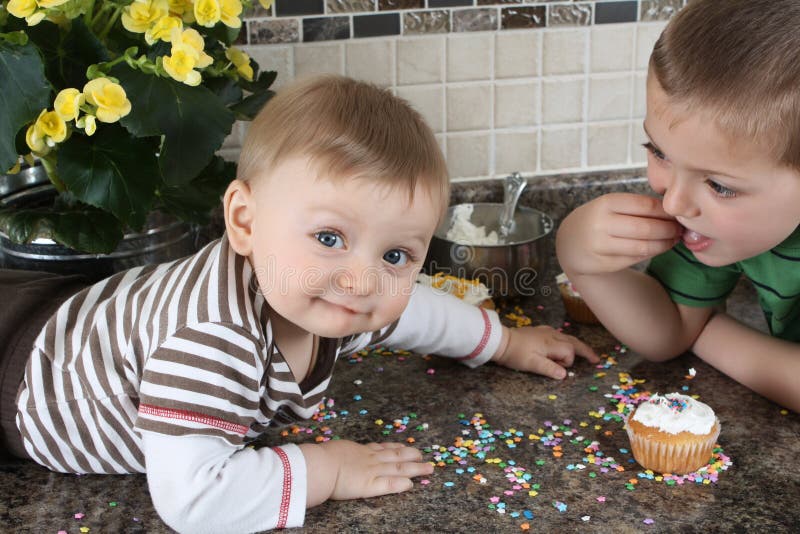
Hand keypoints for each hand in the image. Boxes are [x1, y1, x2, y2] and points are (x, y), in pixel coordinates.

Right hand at [299, 439, 432, 506]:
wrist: (318, 465)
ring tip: (428, 468)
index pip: (380, 448)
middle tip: (422, 454)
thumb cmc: (317, 458)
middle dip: (409, 454)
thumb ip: (335, 454)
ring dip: (414, 468)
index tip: (403, 446)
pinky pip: (389, 484)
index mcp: (358, 450)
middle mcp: (369, 459)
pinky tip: (411, 485)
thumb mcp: (329, 450)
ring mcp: (371, 471)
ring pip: (398, 468)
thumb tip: (329, 455)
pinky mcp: (370, 485)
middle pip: (395, 455)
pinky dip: (401, 484)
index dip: (394, 447)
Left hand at [491, 325, 598, 378]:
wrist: (500, 341)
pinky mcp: (540, 331)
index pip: (570, 352)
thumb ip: (549, 369)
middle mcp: (552, 334)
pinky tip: (563, 345)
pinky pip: (559, 335)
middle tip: (596, 360)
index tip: (558, 368)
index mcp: (551, 342)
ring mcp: (546, 331)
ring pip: (567, 338)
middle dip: (585, 351)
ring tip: (585, 353)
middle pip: (574, 342)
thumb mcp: (532, 364)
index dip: (567, 362)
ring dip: (576, 346)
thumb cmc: (515, 354)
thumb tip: (564, 374)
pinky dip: (566, 341)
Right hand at [556, 193, 681, 275]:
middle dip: (669, 229)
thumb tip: (674, 212)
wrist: (570, 243)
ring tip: (673, 240)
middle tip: (679, 229)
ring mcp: (600, 246)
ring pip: (643, 247)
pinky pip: (635, 259)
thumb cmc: (597, 219)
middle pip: (647, 228)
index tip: (677, 214)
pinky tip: (657, 248)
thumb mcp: (610, 205)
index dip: (666, 212)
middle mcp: (601, 224)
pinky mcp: (603, 264)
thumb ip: (637, 206)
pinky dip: (651, 253)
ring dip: (664, 244)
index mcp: (606, 203)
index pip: (646, 206)